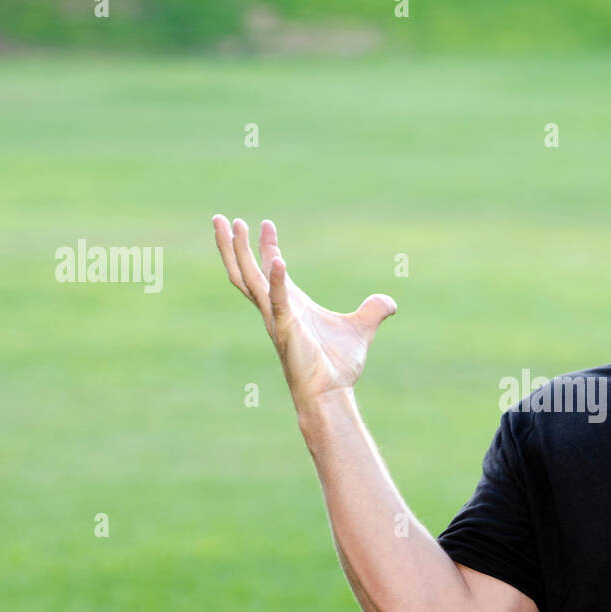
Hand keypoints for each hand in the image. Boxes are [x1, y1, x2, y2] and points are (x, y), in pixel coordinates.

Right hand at [212, 215, 395, 405]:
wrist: (332, 393)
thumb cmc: (338, 366)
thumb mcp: (361, 330)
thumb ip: (373, 312)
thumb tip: (390, 304)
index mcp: (290, 305)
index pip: (271, 269)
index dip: (267, 246)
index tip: (265, 223)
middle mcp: (276, 309)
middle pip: (246, 271)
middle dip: (234, 245)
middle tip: (220, 218)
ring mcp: (277, 319)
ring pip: (248, 280)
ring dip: (239, 253)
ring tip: (232, 226)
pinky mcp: (286, 330)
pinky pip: (278, 301)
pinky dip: (278, 281)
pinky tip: (279, 260)